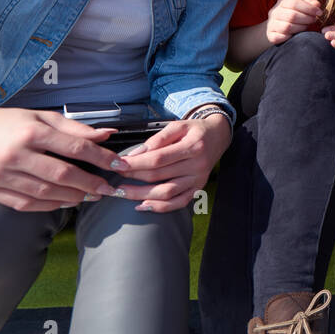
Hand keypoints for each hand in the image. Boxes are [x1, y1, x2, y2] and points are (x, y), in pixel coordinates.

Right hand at [0, 97, 117, 210]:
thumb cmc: (1, 122)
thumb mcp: (37, 116)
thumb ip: (73, 127)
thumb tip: (106, 135)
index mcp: (29, 131)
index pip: (74, 147)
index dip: (100, 158)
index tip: (118, 165)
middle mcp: (15, 154)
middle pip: (62, 174)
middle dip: (90, 183)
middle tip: (107, 188)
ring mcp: (0, 175)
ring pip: (46, 192)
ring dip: (72, 196)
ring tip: (89, 196)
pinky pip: (26, 203)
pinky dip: (49, 205)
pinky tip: (64, 202)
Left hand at [108, 112, 232, 212]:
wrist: (218, 137)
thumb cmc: (195, 130)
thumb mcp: (178, 126)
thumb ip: (158, 139)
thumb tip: (136, 154)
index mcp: (193, 147)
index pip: (158, 158)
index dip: (136, 163)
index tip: (118, 164)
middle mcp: (197, 166)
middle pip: (159, 176)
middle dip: (133, 177)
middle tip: (116, 175)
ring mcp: (198, 180)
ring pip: (167, 193)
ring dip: (141, 195)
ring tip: (122, 192)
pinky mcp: (198, 189)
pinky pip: (178, 203)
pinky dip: (160, 207)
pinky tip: (143, 206)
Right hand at [265, 0, 322, 44]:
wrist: (279, 26)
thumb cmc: (295, 14)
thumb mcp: (302, 4)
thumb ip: (310, 2)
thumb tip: (316, 4)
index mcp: (282, 2)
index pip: (294, 2)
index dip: (308, 8)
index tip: (319, 12)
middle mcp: (274, 12)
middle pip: (292, 15)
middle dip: (307, 18)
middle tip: (314, 20)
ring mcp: (271, 24)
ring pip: (287, 27)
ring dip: (301, 27)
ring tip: (306, 26)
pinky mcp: (271, 36)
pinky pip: (280, 37)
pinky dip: (290, 37)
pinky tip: (296, 34)